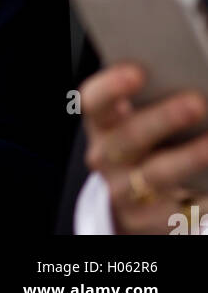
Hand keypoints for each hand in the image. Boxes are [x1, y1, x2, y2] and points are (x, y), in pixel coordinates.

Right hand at [82, 62, 207, 232]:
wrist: (130, 195)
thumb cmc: (141, 139)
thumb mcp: (133, 118)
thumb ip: (151, 99)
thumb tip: (190, 80)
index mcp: (100, 123)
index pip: (94, 102)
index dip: (111, 87)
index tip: (138, 72)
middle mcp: (105, 156)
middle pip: (129, 137)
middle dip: (163, 119)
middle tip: (196, 102)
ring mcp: (123, 192)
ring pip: (155, 175)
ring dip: (187, 158)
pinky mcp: (147, 220)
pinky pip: (179, 209)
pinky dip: (202, 196)